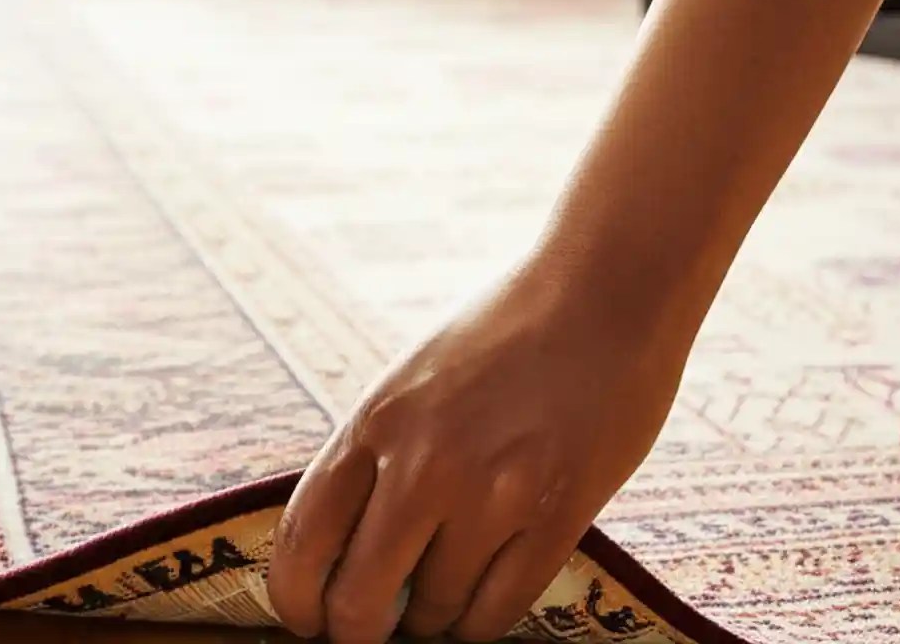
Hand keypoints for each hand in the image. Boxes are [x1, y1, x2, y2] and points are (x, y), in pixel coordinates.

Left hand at [266, 264, 685, 641]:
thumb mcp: (411, 382)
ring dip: (431, 621)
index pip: (302, 540)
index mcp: (374, 422)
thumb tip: (345, 546)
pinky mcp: (558, 516)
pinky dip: (481, 623)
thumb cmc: (503, 333)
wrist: (604, 291)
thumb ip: (376, 456)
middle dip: (357, 631)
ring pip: (435, 613)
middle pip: (359, 598)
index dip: (294, 600)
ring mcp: (492, 494)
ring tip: (439, 604)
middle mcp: (423, 464)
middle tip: (372, 631)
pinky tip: (481, 603)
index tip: (306, 619)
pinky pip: (500, 611)